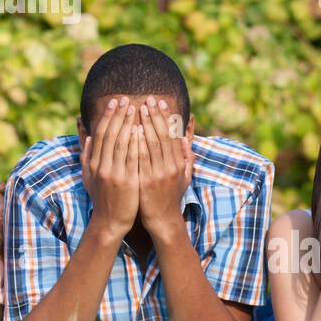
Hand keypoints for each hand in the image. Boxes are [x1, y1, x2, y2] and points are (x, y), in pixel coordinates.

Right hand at [81, 97, 140, 239]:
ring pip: (121, 143)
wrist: (109, 222)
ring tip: (136, 107)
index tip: (115, 102)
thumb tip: (87, 135)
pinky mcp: (128, 182)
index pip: (101, 134)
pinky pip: (133, 158)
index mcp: (94, 163)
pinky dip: (136, 142)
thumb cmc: (102, 198)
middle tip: (126, 98)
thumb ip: (87, 156)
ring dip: (128, 123)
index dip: (108, 116)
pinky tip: (141, 129)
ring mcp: (115, 174)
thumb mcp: (89, 177)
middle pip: (111, 134)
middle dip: (119, 115)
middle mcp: (102, 166)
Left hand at [136, 98, 193, 238]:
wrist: (163, 221)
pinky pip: (143, 157)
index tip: (160, 103)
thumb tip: (186, 139)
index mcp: (179, 163)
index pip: (173, 135)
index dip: (167, 118)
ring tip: (140, 107)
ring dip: (147, 123)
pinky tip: (134, 129)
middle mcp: (171, 166)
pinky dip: (139, 142)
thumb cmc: (171, 197)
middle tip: (149, 98)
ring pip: (154, 143)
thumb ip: (186, 158)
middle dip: (156, 115)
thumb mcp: (184, 177)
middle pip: (164, 135)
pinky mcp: (147, 181)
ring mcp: (160, 173)